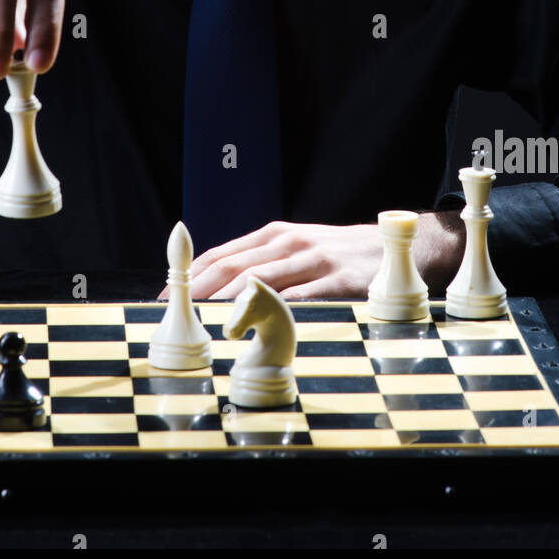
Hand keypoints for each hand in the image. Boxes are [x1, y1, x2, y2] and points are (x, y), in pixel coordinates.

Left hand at [157, 214, 463, 300]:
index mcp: (275, 235)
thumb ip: (264, 263)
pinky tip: (252, 323)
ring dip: (225, 301)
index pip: (223, 254)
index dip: (192, 274)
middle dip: (198, 289)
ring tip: (200, 319)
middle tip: (173, 310)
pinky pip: (298, 298)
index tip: (166, 293)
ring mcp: (312, 260)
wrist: (392, 246)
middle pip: (233, 266)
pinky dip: (271, 310)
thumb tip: (219, 287)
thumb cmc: (336, 254)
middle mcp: (289, 243)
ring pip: (259, 279)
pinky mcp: (335, 281)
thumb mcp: (296, 249)